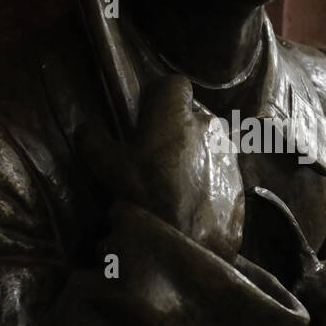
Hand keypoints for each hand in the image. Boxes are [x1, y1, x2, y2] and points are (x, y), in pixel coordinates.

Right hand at [79, 76, 244, 259]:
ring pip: (208, 141)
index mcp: (176, 112)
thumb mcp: (108, 167)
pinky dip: (208, 178)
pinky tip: (192, 199)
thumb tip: (85, 129)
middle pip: (191, 113)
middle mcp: (208, 123)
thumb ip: (93, 140)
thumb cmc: (146, 195)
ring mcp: (228, 151)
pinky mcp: (239, 178)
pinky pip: (220, 169)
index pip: (174, 83)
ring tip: (174, 181)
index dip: (160, 96)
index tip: (146, 115)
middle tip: (155, 153)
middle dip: (176, 127)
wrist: (189, 241)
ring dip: (193, 152)